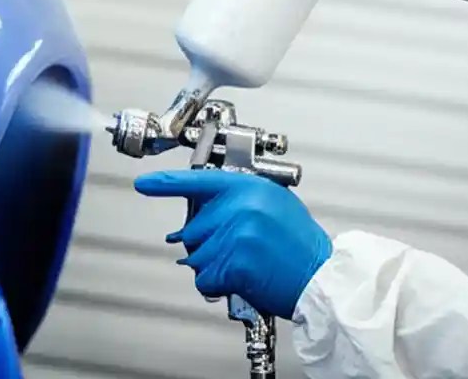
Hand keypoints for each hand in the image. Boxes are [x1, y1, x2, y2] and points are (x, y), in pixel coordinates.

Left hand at [134, 169, 331, 319]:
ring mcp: (236, 233)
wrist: (323, 278)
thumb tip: (207, 209)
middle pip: (192, 229)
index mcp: (249, 187)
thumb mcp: (275, 205)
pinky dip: (217, 286)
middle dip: (208, 246)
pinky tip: (242, 280)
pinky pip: (204, 279)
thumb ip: (240, 201)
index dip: (165, 183)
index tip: (144, 183)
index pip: (197, 181)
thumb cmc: (302, 247)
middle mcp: (240, 206)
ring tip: (247, 265)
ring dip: (214, 268)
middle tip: (241, 251)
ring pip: (196, 257)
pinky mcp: (234, 262)